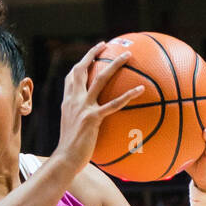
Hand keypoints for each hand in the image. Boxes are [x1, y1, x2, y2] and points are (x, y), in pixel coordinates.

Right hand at [55, 42, 144, 177]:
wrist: (64, 160)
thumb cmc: (69, 151)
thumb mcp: (72, 130)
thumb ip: (79, 120)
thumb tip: (91, 123)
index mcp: (67, 102)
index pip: (71, 77)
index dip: (81, 63)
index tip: (91, 54)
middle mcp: (74, 101)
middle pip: (82, 69)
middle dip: (92, 54)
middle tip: (105, 45)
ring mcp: (83, 108)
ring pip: (100, 79)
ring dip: (114, 64)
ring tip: (128, 56)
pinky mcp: (92, 118)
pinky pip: (113, 104)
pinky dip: (128, 95)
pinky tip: (141, 89)